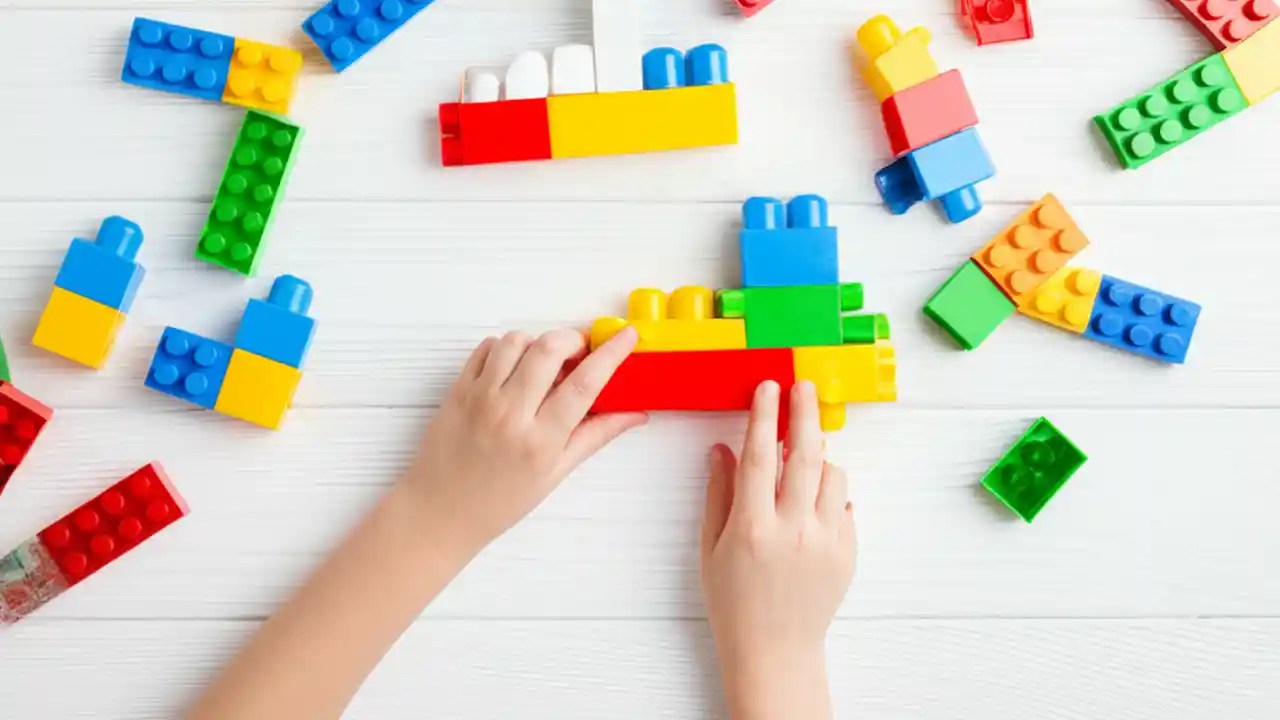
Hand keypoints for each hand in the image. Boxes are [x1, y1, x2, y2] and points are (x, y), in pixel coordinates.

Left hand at [399, 328, 645, 555]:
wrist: (439, 512)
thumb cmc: (498, 501)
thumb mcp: (555, 474)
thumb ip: (595, 436)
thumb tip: (635, 414)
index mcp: (540, 441)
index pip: (586, 384)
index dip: (611, 353)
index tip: (627, 336)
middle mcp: (510, 414)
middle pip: (550, 349)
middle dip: (573, 340)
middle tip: (579, 353)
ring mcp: (480, 398)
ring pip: (516, 341)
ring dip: (538, 343)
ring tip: (543, 364)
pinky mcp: (457, 390)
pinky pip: (486, 348)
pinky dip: (506, 348)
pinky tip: (513, 369)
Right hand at [701, 380, 855, 719]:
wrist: (774, 649)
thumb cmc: (734, 601)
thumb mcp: (710, 547)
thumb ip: (719, 493)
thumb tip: (722, 447)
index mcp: (752, 527)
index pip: (759, 455)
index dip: (763, 415)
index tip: (768, 386)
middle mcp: (792, 530)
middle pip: (805, 454)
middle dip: (804, 412)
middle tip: (804, 386)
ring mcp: (825, 542)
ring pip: (833, 475)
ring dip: (818, 456)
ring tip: (801, 457)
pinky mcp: (848, 553)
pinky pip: (844, 505)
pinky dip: (830, 494)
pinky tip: (811, 503)